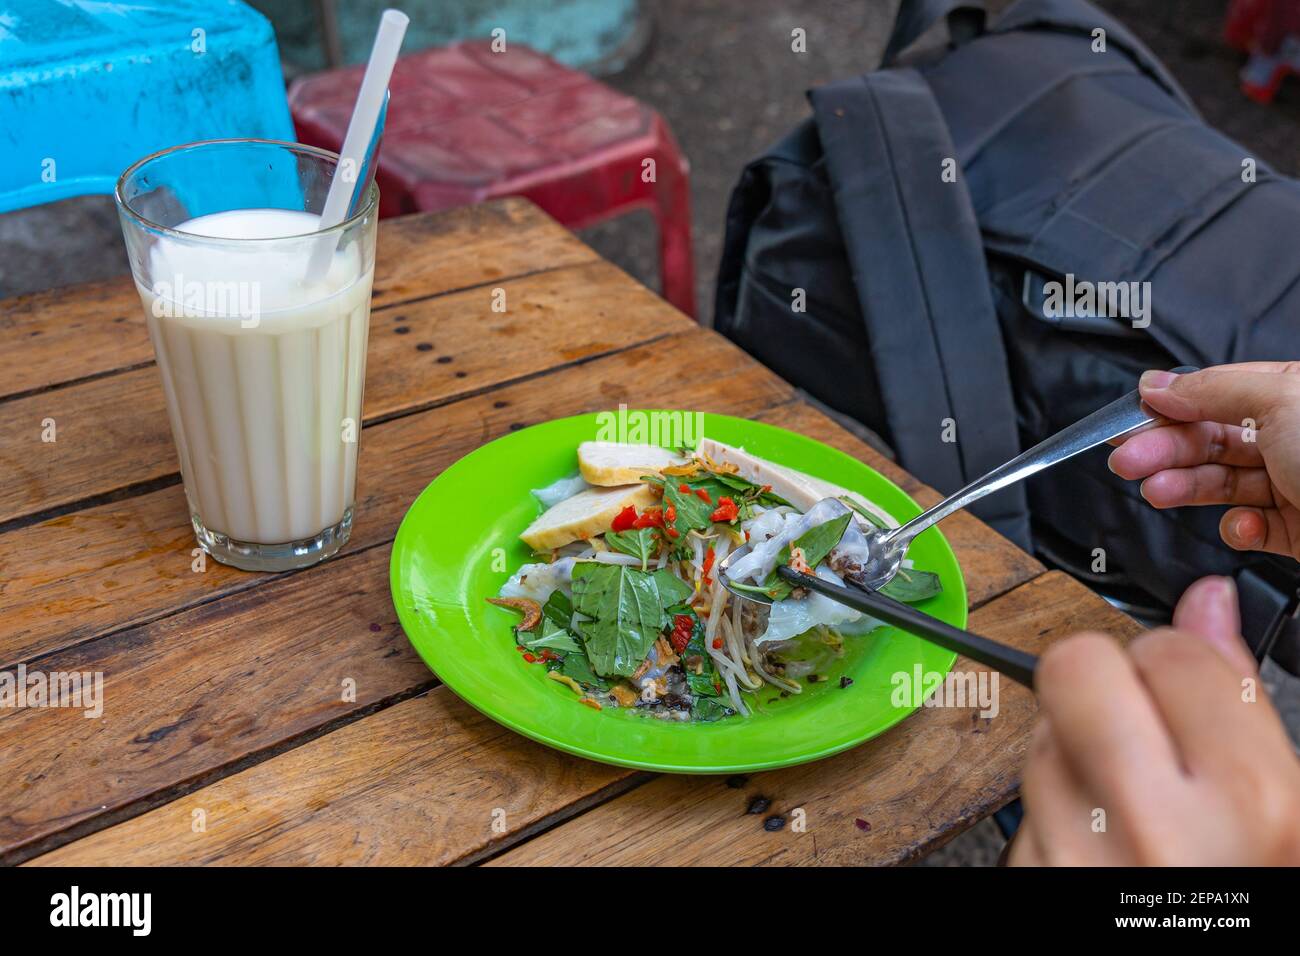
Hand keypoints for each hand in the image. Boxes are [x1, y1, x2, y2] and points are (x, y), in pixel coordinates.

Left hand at [1010, 577, 1299, 864]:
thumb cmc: (1234, 897)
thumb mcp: (1279, 812)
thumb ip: (1236, 701)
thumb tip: (1209, 602)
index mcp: (1252, 805)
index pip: (1170, 651)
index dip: (1175, 666)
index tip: (1187, 697)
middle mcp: (1156, 829)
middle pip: (1076, 666)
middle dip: (1098, 683)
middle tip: (1135, 731)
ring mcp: (1076, 858)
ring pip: (1037, 734)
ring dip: (1071, 756)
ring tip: (1126, 815)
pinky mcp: (1026, 874)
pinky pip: (1019, 803)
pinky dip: (1048, 812)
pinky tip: (1093, 850)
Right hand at [1108, 362, 1299, 560]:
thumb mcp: (1280, 400)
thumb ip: (1213, 390)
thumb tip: (1156, 384)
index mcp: (1289, 393)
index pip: (1214, 394)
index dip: (1169, 408)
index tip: (1128, 421)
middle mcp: (1290, 436)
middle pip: (1211, 440)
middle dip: (1164, 451)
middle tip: (1127, 460)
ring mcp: (1293, 483)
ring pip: (1222, 483)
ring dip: (1185, 488)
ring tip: (1157, 491)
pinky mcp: (1296, 528)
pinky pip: (1251, 527)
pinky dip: (1237, 528)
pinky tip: (1241, 524)